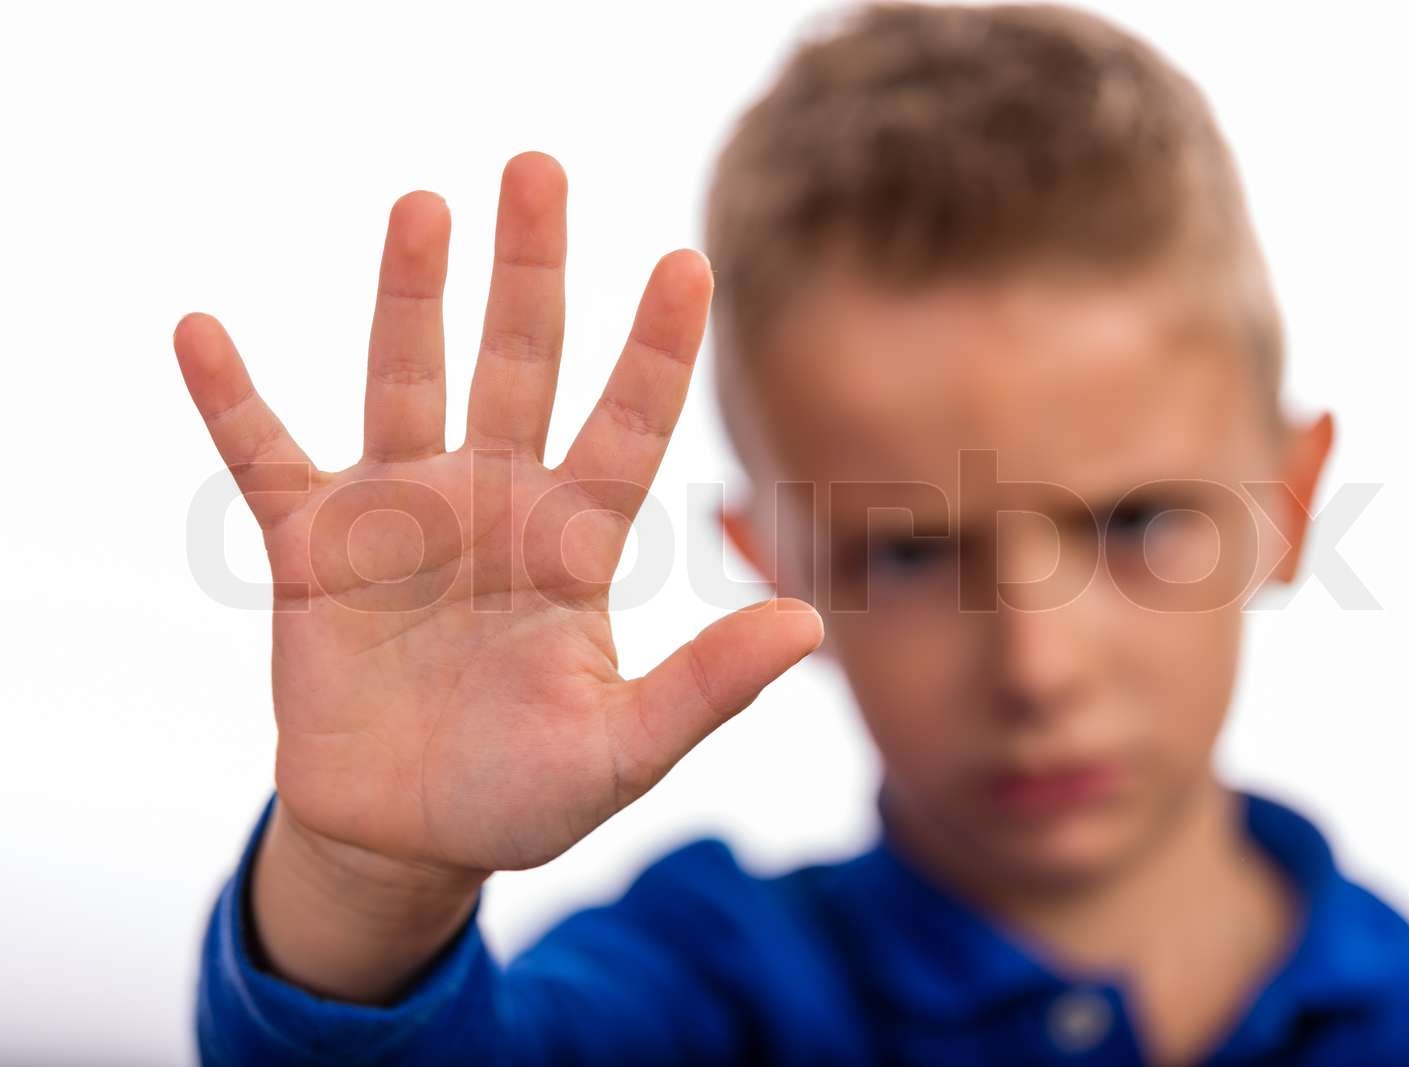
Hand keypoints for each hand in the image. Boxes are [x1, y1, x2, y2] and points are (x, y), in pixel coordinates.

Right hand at [174, 153, 822, 884]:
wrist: (406, 836)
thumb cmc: (522, 792)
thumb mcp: (622, 751)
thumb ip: (705, 687)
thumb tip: (809, 624)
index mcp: (574, 543)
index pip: (627, 426)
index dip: (656, 349)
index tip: (687, 263)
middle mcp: (494, 503)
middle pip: (519, 365)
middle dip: (530, 272)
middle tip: (539, 168)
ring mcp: (402, 515)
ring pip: (407, 381)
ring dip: (409, 297)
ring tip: (423, 206)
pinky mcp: (313, 547)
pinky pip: (266, 457)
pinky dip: (234, 401)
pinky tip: (202, 333)